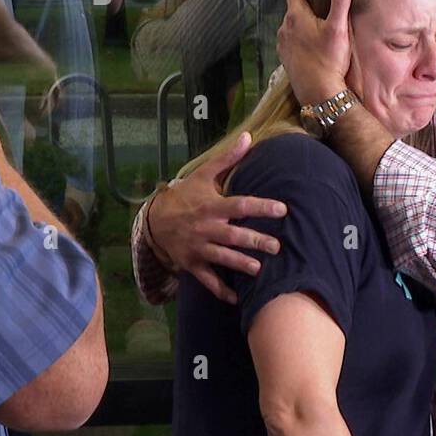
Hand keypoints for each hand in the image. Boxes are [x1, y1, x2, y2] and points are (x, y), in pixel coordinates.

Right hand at [147, 132, 288, 303]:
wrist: (154, 220)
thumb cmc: (185, 196)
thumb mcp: (203, 175)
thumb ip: (228, 159)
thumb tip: (248, 136)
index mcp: (212, 207)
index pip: (240, 205)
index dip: (261, 207)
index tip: (282, 209)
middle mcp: (206, 228)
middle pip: (233, 236)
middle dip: (255, 241)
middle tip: (277, 246)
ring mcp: (198, 248)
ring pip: (222, 258)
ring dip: (240, 264)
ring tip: (259, 269)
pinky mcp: (192, 264)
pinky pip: (207, 280)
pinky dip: (220, 290)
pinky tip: (236, 299)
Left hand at [279, 0, 352, 104]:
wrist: (319, 92)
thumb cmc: (329, 60)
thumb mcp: (339, 27)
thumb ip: (341, 0)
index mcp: (296, 17)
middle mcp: (284, 28)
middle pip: (293, 6)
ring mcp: (283, 43)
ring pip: (291, 23)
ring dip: (303, 18)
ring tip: (319, 19)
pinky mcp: (285, 57)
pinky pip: (291, 38)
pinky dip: (300, 34)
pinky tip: (313, 41)